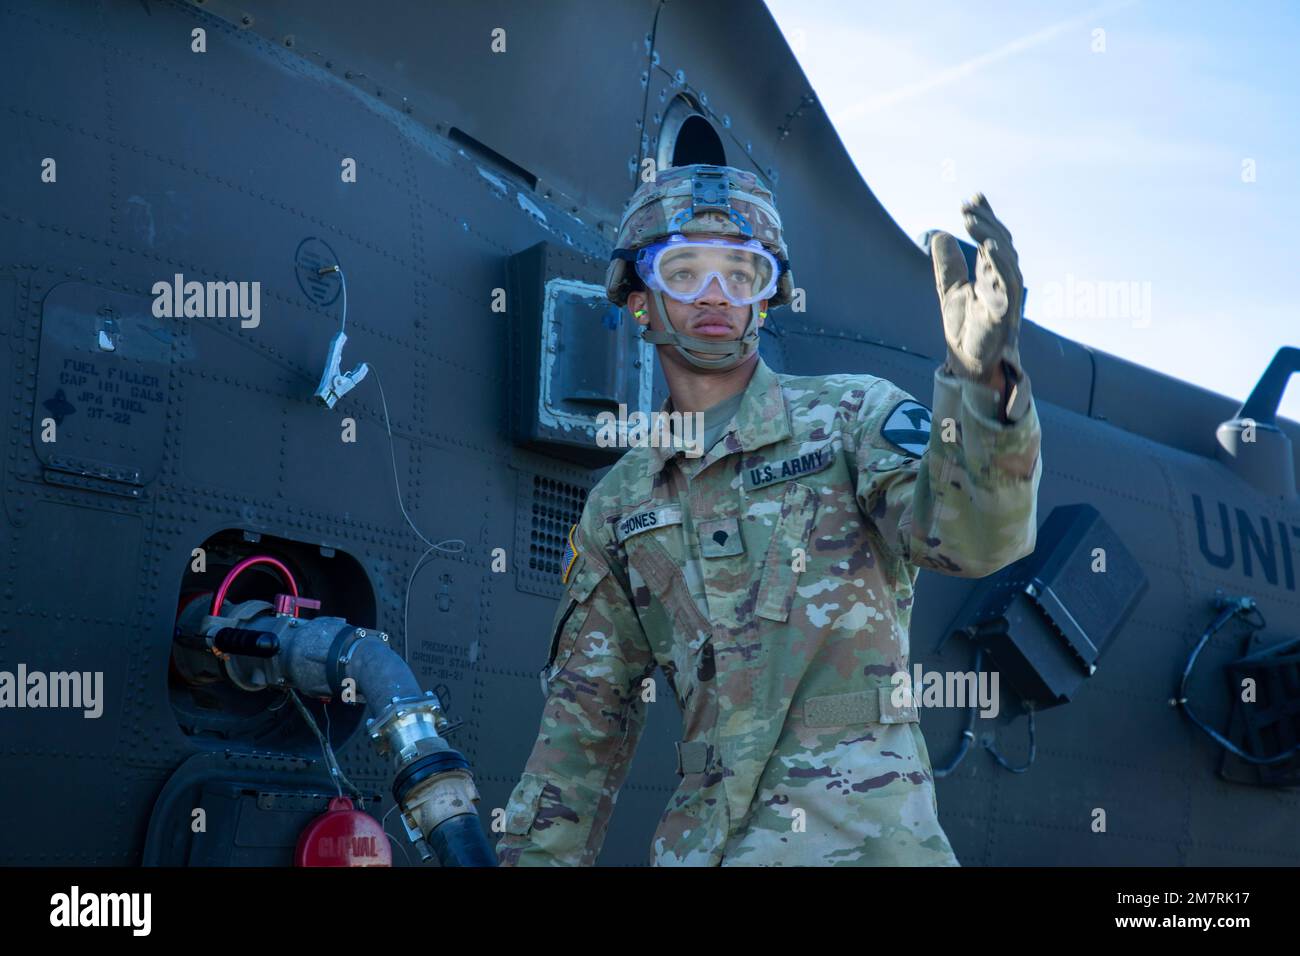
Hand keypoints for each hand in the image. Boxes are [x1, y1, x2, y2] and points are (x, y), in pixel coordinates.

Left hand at [929, 194, 1023, 385]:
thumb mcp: (949, 289)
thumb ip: (947, 265)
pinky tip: (990, 247)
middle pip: (1001, 243)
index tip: (974, 196)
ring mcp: (1007, 296)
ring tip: (973, 219)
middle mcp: (1003, 281)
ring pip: (1006, 260)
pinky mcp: (1005, 313)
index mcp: (992, 274)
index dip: (986, 218)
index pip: (992, 238)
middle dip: (986, 222)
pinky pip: (1008, 285)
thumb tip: (939, 235)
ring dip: (991, 236)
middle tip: (967, 205)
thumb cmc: (963, 327)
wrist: (965, 361)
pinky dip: (1001, 264)